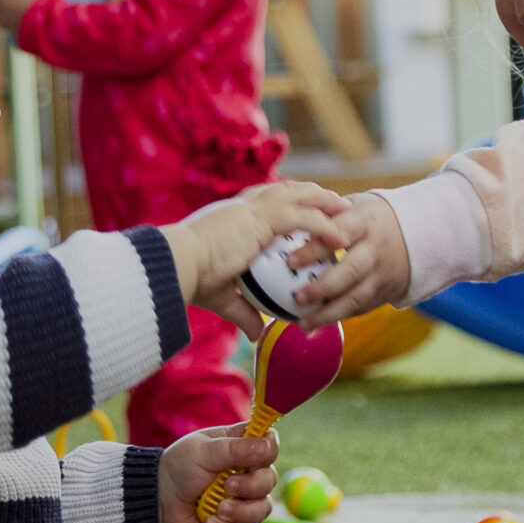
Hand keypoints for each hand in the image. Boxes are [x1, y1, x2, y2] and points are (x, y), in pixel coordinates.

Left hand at [159, 424, 279, 522]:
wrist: (158, 504)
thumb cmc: (179, 468)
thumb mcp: (202, 451)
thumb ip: (235, 448)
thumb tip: (266, 446)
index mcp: (241, 446)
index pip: (269, 444)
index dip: (269, 449)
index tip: (258, 455)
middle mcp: (247, 472)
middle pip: (270, 479)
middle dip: (251, 486)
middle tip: (227, 486)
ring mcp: (244, 500)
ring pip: (263, 509)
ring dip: (241, 511)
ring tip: (217, 509)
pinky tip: (208, 522)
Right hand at [164, 181, 346, 338]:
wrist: (178, 266)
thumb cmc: (192, 279)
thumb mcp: (223, 297)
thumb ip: (243, 312)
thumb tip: (256, 333)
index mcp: (233, 216)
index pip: (265, 200)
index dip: (286, 201)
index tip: (303, 207)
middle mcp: (244, 206)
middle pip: (286, 190)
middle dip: (311, 193)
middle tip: (333, 203)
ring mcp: (253, 209)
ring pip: (299, 195)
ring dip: (324, 201)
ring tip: (345, 210)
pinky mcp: (261, 219)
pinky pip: (303, 218)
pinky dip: (323, 225)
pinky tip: (339, 238)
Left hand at [288, 193, 408, 327]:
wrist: (418, 234)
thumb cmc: (371, 220)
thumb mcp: (354, 207)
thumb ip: (326, 216)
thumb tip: (287, 224)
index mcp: (365, 222)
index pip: (339, 234)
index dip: (316, 248)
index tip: (290, 261)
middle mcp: (375, 249)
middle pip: (351, 271)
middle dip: (322, 287)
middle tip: (297, 297)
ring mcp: (382, 274)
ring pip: (356, 297)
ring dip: (328, 313)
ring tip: (303, 322)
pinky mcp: (384, 293)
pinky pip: (360, 308)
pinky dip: (338, 317)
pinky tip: (316, 323)